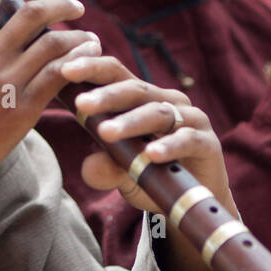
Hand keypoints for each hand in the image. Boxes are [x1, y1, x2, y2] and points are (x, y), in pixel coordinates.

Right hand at [0, 0, 100, 223]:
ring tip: (91, 40)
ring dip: (80, 37)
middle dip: (61, 4)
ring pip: (56, 43)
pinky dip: (80, 64)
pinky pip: (60, 75)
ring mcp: (6, 80)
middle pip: (34, 12)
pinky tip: (90, 63)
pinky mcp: (22, 108)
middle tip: (76, 7)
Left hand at [63, 56, 237, 270]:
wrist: (192, 202)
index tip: (64, 70)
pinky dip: (168, 146)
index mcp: (141, 98)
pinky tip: (151, 154)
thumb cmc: (152, 176)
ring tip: (106, 133)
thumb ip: (105, 167)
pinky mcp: (206, 142)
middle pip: (135, 89)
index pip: (115, 73)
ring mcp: (190, 118)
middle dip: (107, 96)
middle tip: (82, 104)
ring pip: (157, 113)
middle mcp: (166, 101)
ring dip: (131, 123)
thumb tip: (88, 167)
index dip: (92, 68)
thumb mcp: (121, 174)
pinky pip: (186, 140)